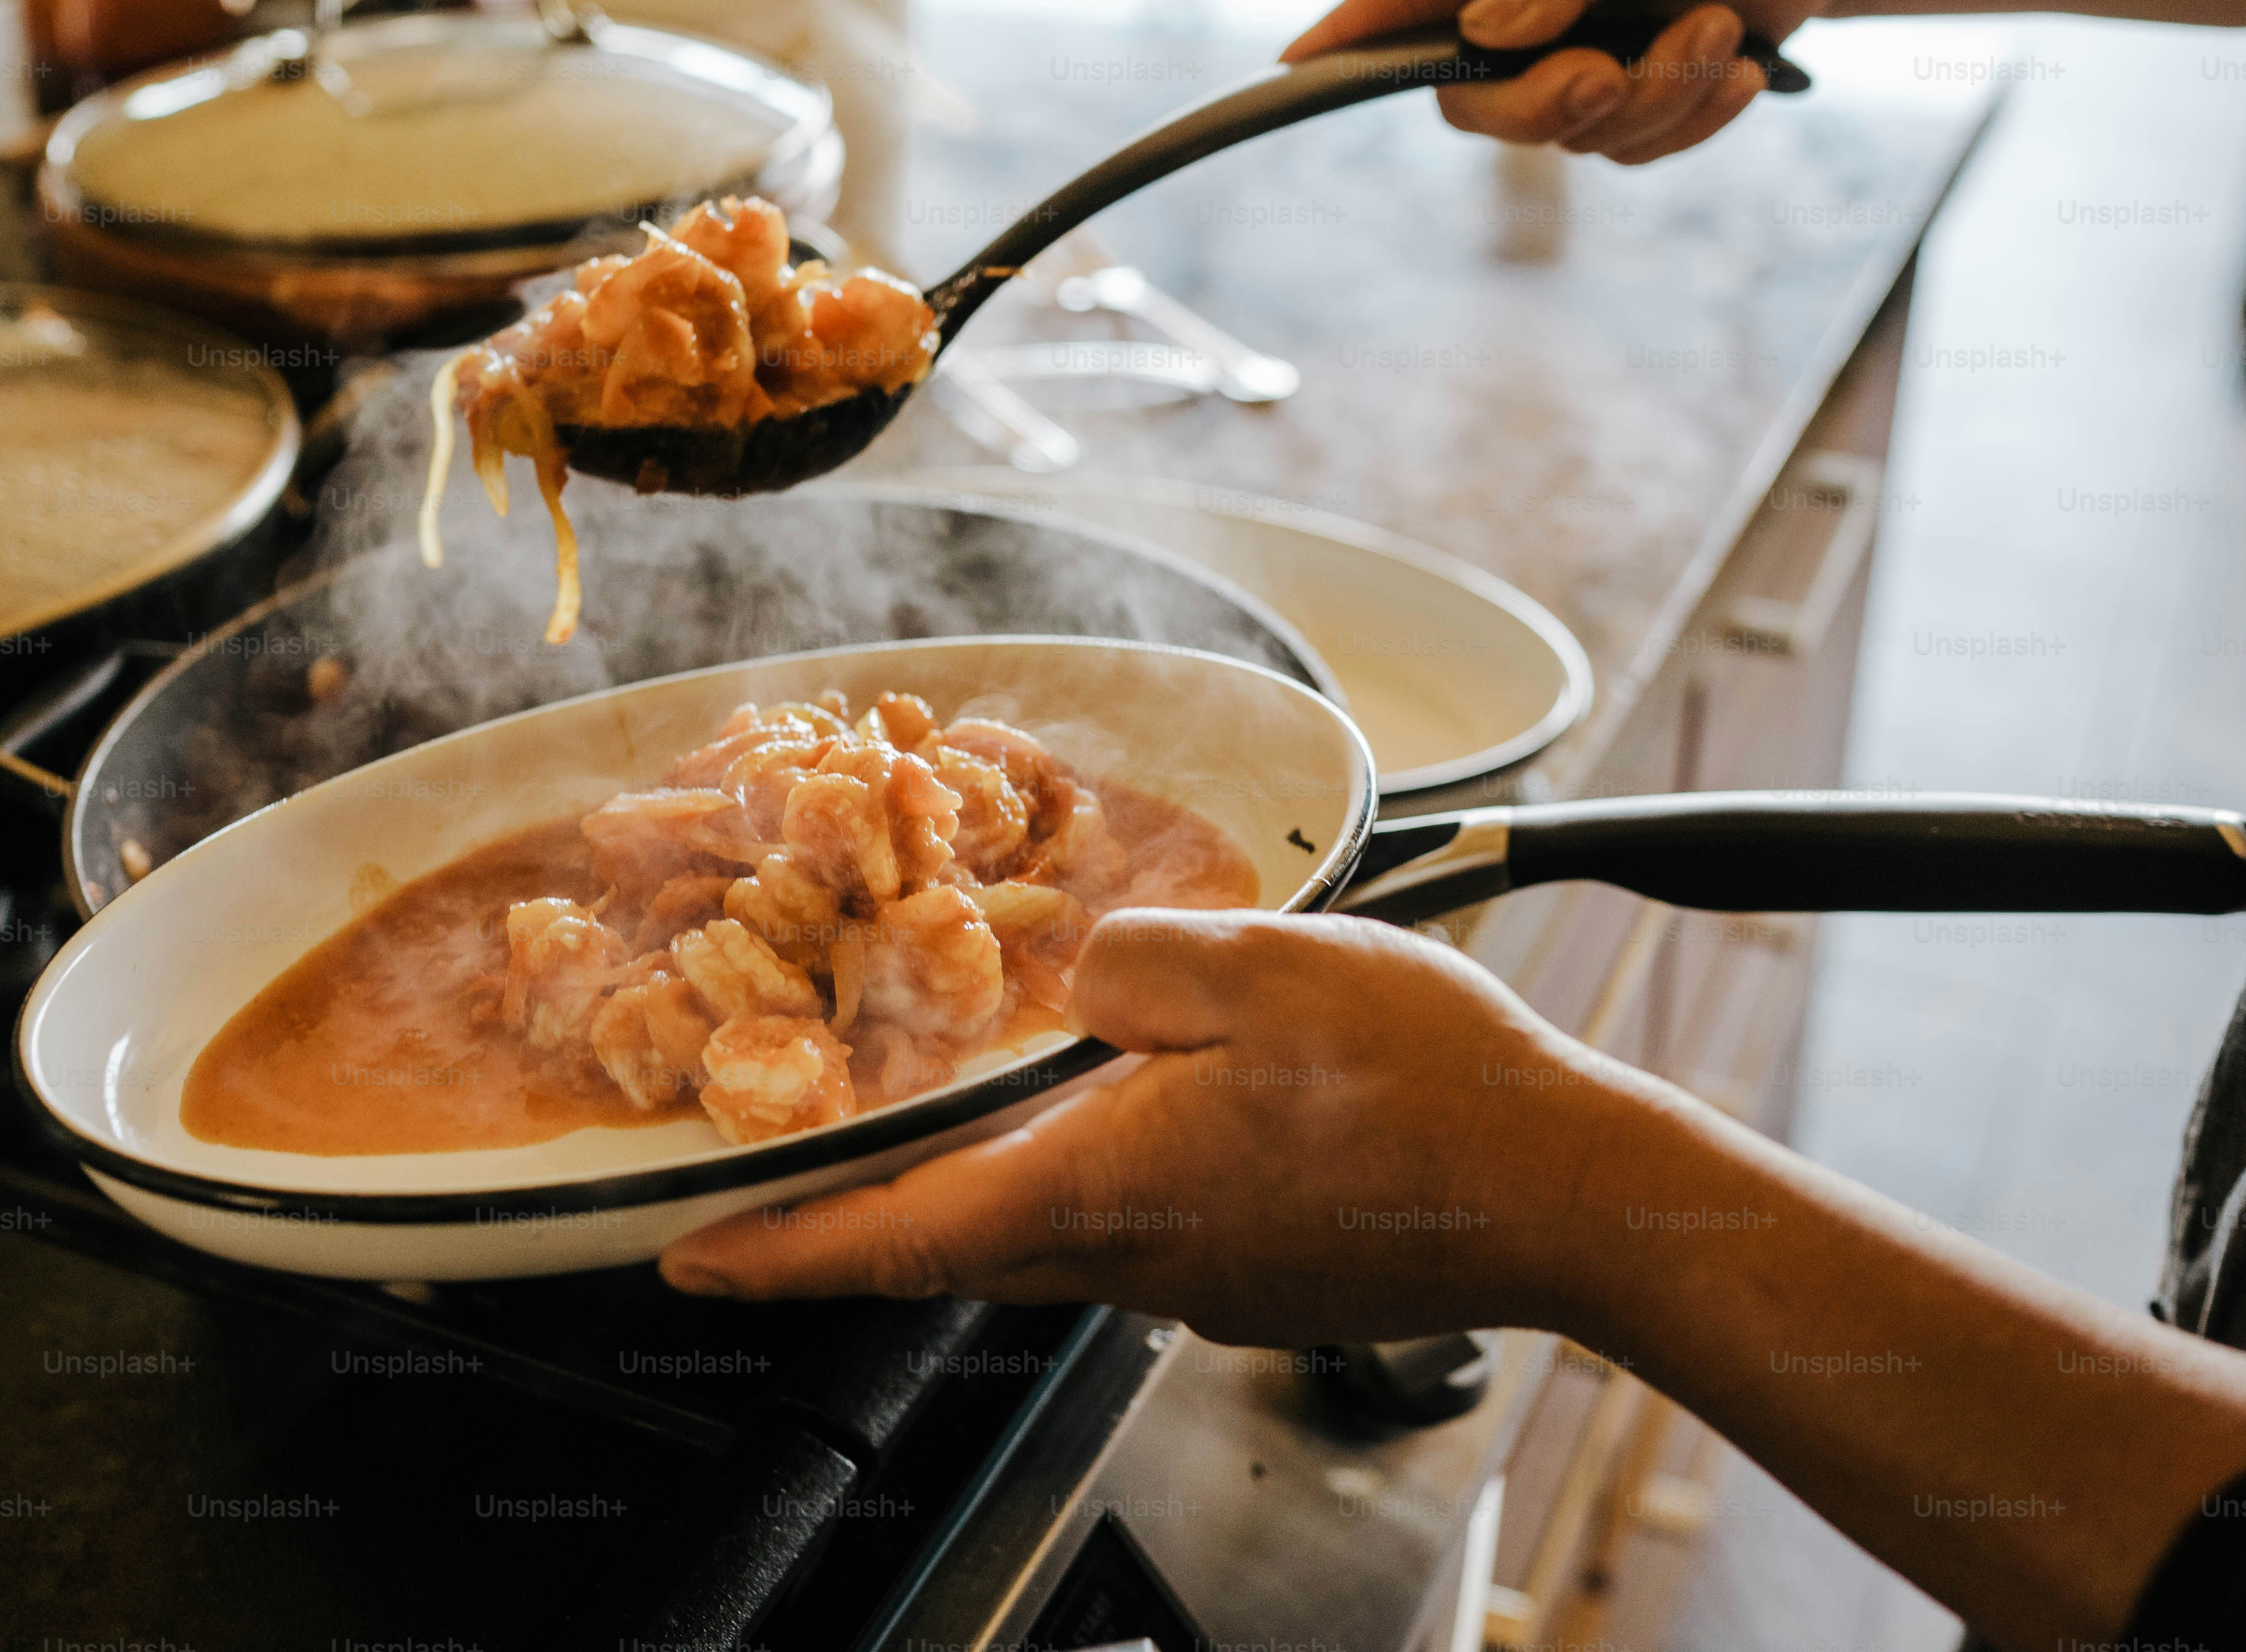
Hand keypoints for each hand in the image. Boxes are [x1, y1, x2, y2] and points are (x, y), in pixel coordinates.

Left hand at [658, 910, 1618, 1346]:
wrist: (1564, 1193)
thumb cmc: (1424, 1084)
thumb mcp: (1260, 965)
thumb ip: (1134, 965)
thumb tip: (1078, 983)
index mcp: (1101, 1188)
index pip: (893, 1236)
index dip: (775, 1251)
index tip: (681, 1262)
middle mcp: (1132, 1258)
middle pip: (954, 1247)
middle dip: (856, 1223)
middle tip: (780, 1192)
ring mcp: (1198, 1280)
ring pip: (1044, 1238)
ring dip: (977, 1194)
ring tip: (945, 1129)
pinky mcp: (1255, 1279)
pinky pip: (1132, 1230)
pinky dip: (1089, 1181)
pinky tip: (1129, 1117)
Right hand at [1288, 0, 1838, 162]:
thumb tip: (1488, 36)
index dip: (1342, 36)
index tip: (1290, 67)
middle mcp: (1511, 11)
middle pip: (1475, 105)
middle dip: (1547, 104)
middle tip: (1610, 73)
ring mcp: (1563, 64)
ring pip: (1567, 135)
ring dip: (1654, 95)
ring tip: (1715, 27)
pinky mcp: (1622, 105)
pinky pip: (1635, 149)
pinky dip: (1692, 114)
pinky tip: (1736, 61)